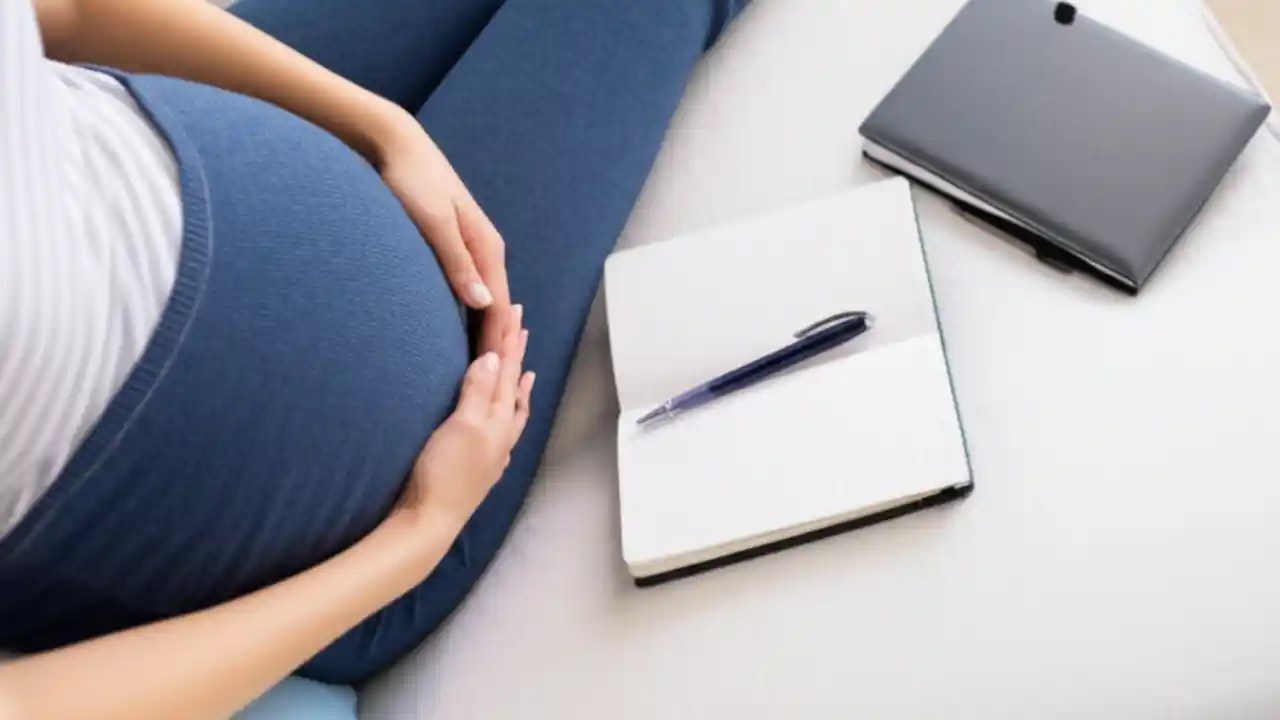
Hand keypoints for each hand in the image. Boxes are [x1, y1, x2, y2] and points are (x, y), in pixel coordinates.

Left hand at [375, 112, 511, 353]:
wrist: (396, 145)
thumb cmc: (413, 180)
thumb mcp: (435, 222)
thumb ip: (457, 262)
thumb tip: (483, 303)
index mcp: (488, 248)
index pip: (499, 306)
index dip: (495, 341)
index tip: (487, 374)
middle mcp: (486, 251)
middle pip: (497, 306)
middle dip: (494, 343)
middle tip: (485, 382)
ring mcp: (471, 249)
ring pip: (485, 300)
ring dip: (483, 331)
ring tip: (475, 365)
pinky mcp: (455, 247)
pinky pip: (470, 289)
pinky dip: (471, 314)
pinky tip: (460, 330)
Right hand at [397, 305, 533, 527]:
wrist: (428, 522)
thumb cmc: (444, 473)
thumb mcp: (462, 426)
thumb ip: (478, 391)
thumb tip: (493, 358)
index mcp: (499, 421)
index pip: (508, 372)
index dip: (510, 343)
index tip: (516, 314)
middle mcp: (501, 435)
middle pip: (513, 388)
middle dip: (517, 358)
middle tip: (522, 329)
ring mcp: (491, 451)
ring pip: (511, 410)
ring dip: (516, 387)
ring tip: (525, 372)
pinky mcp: (476, 464)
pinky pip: (500, 429)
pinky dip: (504, 413)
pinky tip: (500, 418)